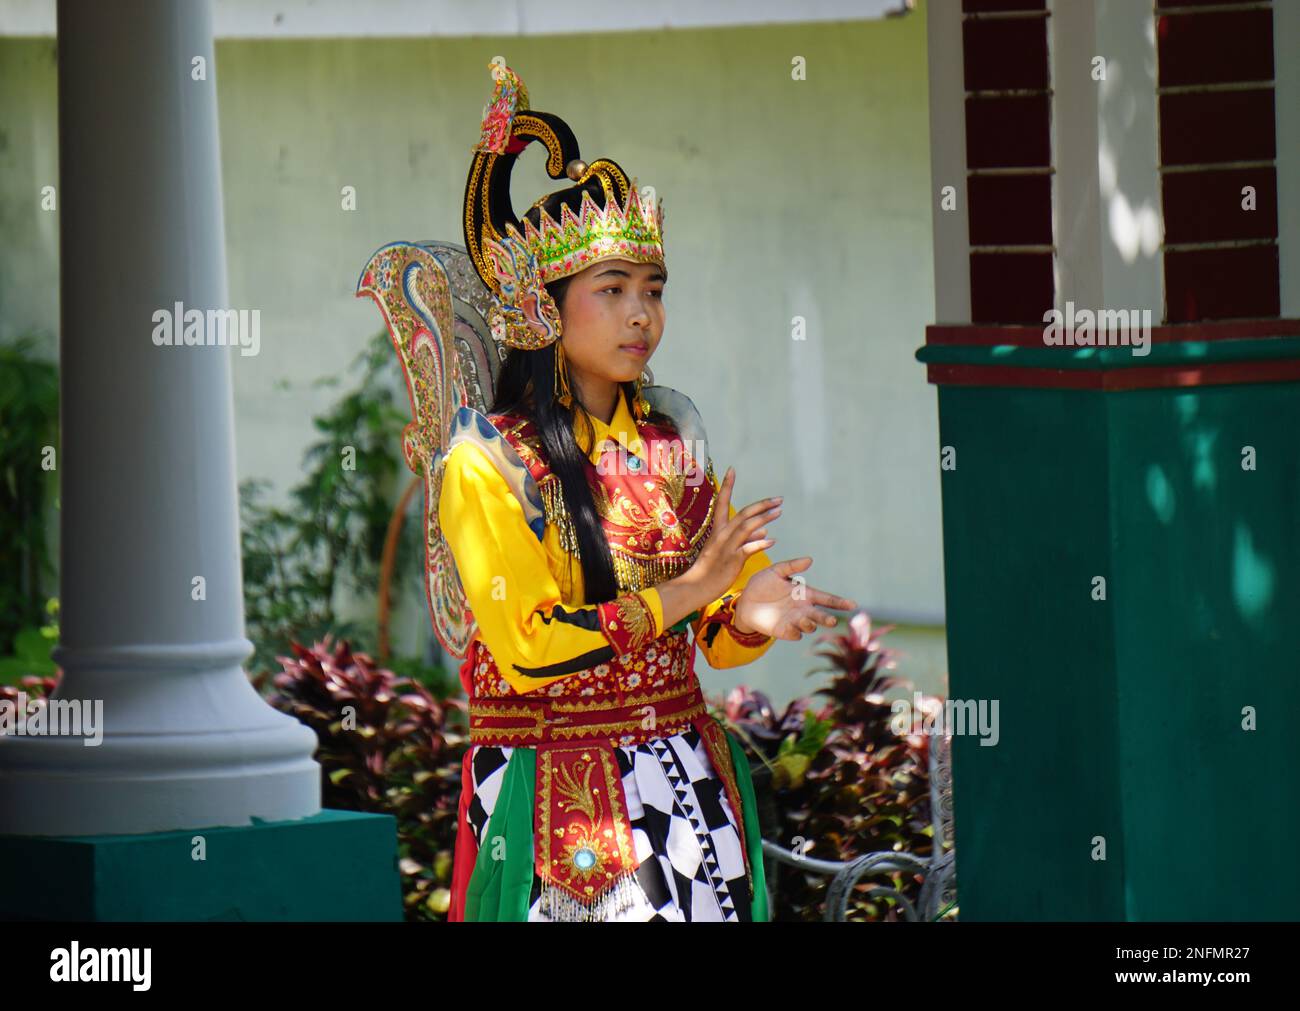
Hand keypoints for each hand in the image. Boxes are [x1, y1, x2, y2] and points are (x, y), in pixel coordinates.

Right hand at [685, 466, 781, 602]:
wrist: (697, 586)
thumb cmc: (711, 569)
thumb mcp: (727, 551)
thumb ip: (747, 539)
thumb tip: (764, 531)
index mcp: (718, 530)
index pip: (722, 502)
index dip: (727, 486)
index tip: (732, 469)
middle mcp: (721, 534)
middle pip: (743, 513)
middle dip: (761, 505)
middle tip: (778, 499)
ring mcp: (726, 547)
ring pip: (746, 527)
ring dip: (764, 518)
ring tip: (779, 512)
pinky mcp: (732, 560)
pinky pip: (747, 549)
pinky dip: (760, 543)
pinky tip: (772, 541)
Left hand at [733, 557, 856, 640]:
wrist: (744, 601)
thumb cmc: (762, 584)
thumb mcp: (775, 571)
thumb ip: (791, 566)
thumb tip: (810, 560)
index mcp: (804, 594)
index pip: (826, 598)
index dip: (839, 602)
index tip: (853, 605)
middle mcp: (803, 609)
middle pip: (821, 615)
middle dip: (827, 618)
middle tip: (832, 620)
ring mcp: (794, 621)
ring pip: (810, 626)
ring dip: (810, 624)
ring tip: (806, 619)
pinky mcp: (784, 631)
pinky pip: (795, 634)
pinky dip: (796, 632)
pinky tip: (792, 628)